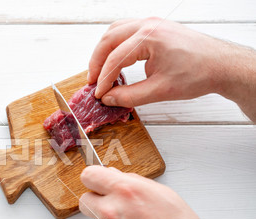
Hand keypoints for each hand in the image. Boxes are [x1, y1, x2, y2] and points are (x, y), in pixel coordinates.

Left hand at [79, 166, 253, 218]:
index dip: (95, 179)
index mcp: (126, 192)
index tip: (98, 183)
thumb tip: (114, 176)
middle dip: (97, 202)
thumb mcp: (164, 194)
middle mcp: (111, 213)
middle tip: (115, 209)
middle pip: (84, 200)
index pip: (89, 175)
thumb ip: (133, 182)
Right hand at [87, 17, 255, 120]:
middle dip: (97, 61)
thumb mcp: (160, 90)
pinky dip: (116, 46)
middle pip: (109, 39)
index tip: (98, 93)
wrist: (221, 65)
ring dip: (104, 51)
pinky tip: (115, 60)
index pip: (115, 58)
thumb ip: (129, 96)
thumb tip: (108, 98)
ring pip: (115, 31)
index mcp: (149, 37)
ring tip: (99, 71)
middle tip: (92, 81)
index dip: (103, 78)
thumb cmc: (197, 74)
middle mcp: (148, 25)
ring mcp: (152, 24)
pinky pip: (126, 31)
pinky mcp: (156, 28)